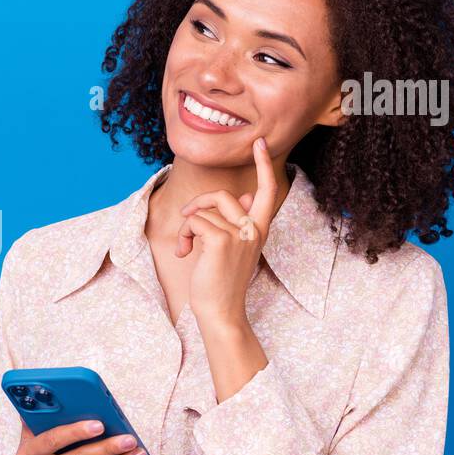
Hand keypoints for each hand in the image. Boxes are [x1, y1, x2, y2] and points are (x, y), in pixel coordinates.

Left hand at [175, 137, 277, 329]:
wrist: (221, 312)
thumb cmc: (223, 282)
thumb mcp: (235, 248)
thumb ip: (242, 221)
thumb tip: (247, 195)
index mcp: (259, 229)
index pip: (268, 191)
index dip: (264, 166)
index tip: (261, 142)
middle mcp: (253, 229)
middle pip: (223, 195)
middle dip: (199, 202)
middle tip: (187, 217)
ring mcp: (239, 234)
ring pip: (204, 210)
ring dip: (188, 225)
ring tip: (188, 247)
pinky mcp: (221, 241)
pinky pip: (195, 221)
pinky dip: (185, 236)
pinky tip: (186, 253)